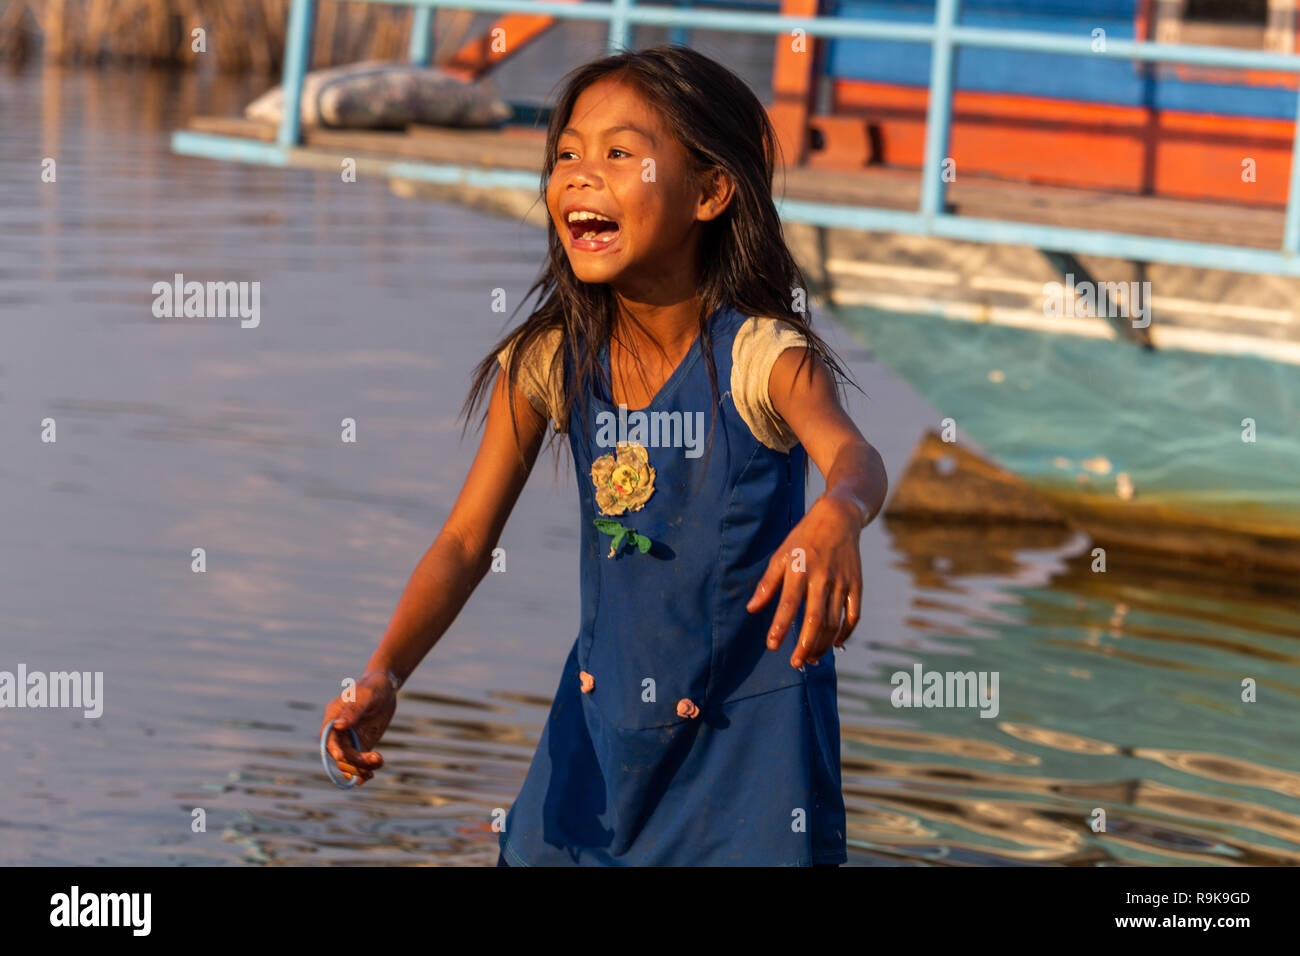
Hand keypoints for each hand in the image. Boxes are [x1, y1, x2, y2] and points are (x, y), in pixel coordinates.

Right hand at [319, 669, 397, 785]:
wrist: (385, 687)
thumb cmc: (374, 686)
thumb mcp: (366, 695)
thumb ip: (354, 710)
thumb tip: (339, 725)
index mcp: (334, 716)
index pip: (328, 736)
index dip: (333, 747)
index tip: (341, 756)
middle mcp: (338, 730)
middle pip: (339, 753)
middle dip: (354, 761)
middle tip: (374, 759)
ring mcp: (349, 739)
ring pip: (348, 761)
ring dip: (359, 769)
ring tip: (375, 767)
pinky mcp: (361, 744)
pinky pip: (358, 762)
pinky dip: (363, 770)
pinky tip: (370, 774)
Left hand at [745, 494, 863, 667]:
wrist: (838, 518)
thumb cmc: (803, 538)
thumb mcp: (781, 555)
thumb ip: (767, 583)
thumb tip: (752, 609)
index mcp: (800, 569)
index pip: (788, 603)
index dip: (781, 626)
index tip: (773, 645)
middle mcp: (822, 577)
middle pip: (815, 618)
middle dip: (805, 644)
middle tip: (795, 663)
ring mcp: (842, 582)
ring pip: (834, 621)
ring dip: (822, 644)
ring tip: (810, 658)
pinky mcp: (857, 584)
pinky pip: (853, 615)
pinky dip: (845, 633)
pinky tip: (834, 644)